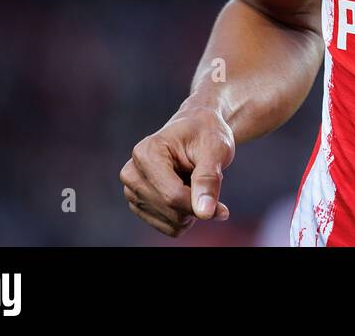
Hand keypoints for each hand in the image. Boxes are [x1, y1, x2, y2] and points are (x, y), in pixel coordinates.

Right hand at [120, 101, 234, 236]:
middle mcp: (132, 173)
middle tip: (208, 184)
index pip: (172, 195)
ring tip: (194, 183)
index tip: (223, 209)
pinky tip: (187, 193)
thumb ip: (208, 180)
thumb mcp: (215, 150)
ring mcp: (131, 190)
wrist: (197, 128)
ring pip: (170, 223)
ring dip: (191, 211)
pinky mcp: (138, 204)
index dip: (201, 204)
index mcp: (147, 153)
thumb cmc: (206, 134)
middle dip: (197, 205)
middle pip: (171, 210)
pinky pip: (168, 228)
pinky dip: (185, 217)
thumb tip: (205, 212)